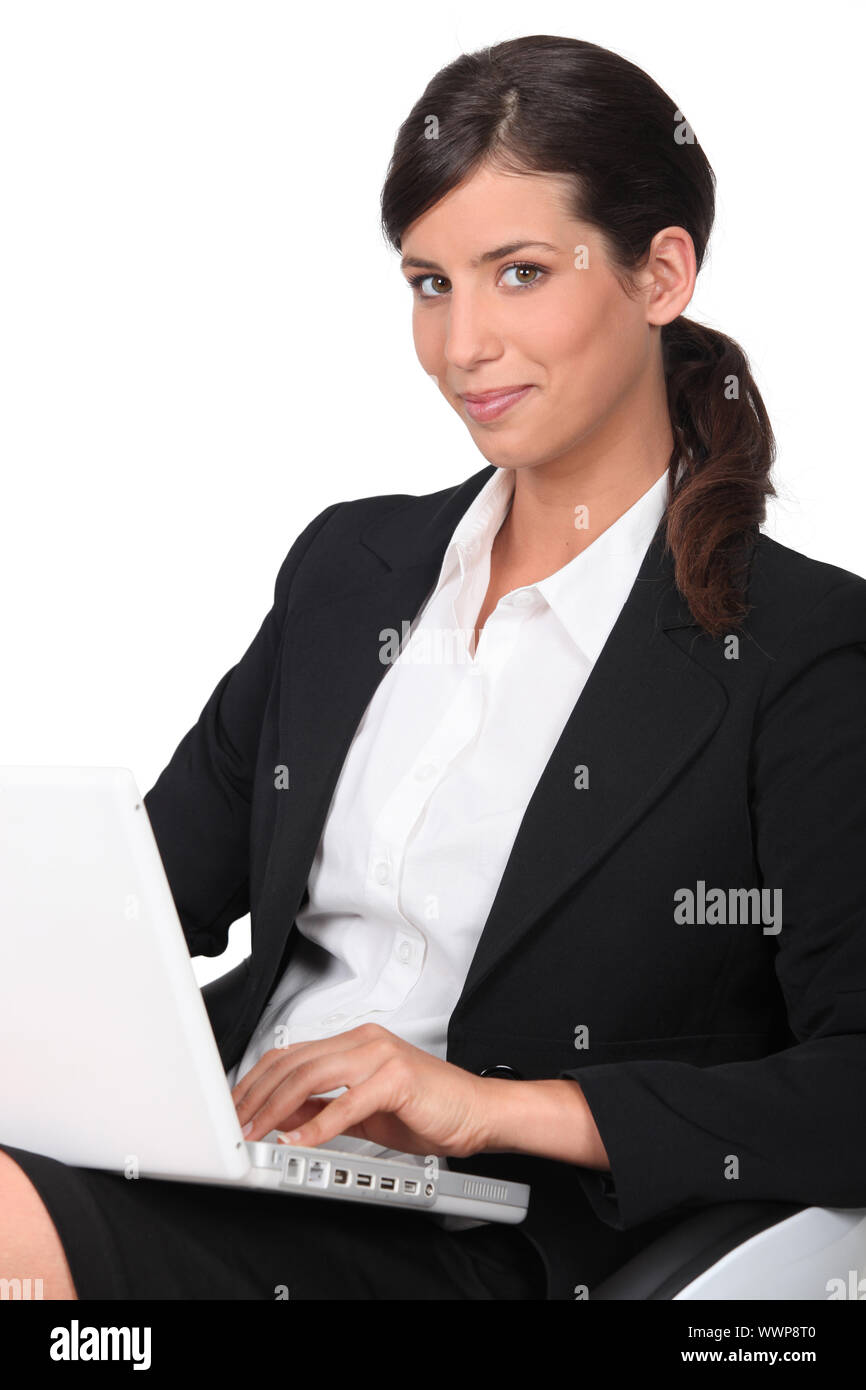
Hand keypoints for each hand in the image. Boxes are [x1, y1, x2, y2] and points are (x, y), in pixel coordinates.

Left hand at [230, 1023, 494, 1156]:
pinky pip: (346, 1103)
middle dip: (257, 1097)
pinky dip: (317, 1126)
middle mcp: (364, 1042)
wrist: (479, 1112)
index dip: (257, 1082)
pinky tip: (298, 1141)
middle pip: (293, 1063)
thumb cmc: (429, 1109)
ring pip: (311, 1076)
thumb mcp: (364, 1109)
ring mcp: (380, 1056)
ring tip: (257, 1134)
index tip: (237, 1109)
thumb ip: (325, 1105)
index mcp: (355, 1043)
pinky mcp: (396, 1079)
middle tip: (236, 1126)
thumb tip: (283, 1114)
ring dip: (276, 1109)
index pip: (291, 1055)